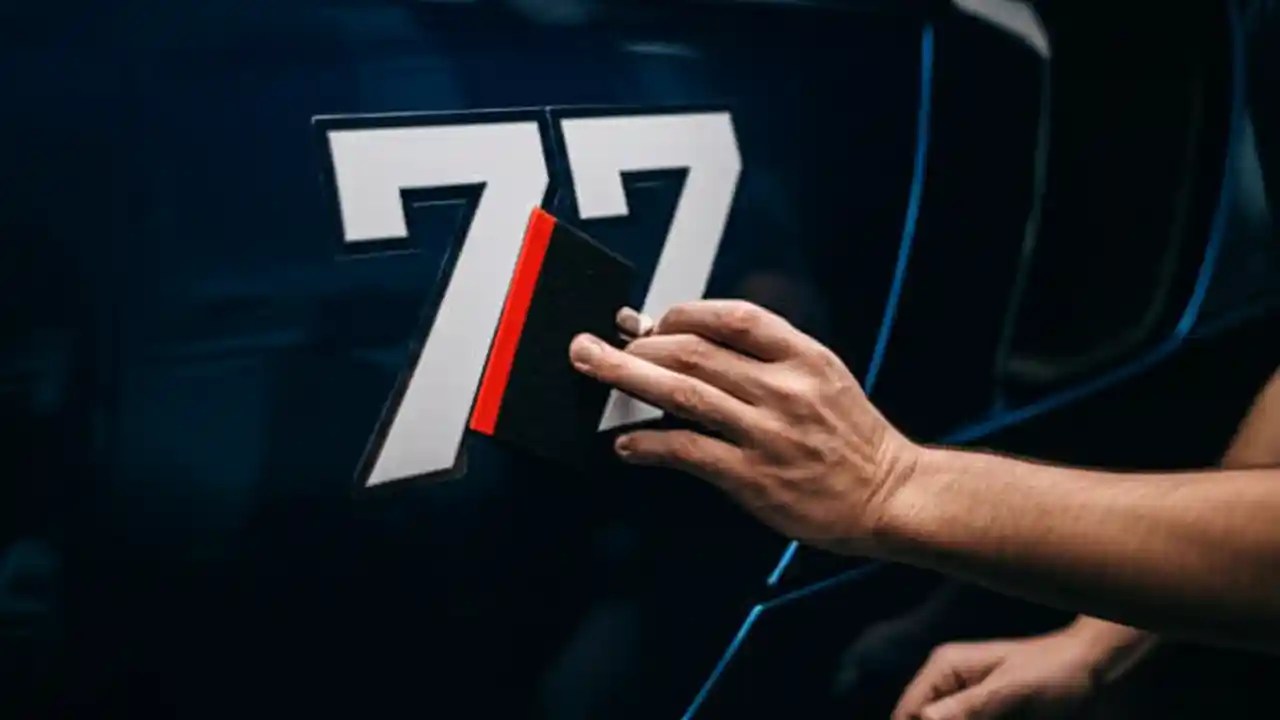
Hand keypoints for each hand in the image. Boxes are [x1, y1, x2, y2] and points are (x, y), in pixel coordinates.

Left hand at [569, 299, 919, 552]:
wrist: (889, 496)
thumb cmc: (852, 438)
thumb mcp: (822, 376)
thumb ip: (767, 357)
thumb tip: (694, 341)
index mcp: (802, 356)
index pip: (730, 316)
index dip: (680, 314)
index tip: (649, 323)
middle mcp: (783, 388)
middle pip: (693, 351)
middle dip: (635, 344)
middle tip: (594, 343)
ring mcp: (767, 432)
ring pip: (683, 393)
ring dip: (628, 378)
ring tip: (591, 367)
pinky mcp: (754, 476)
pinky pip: (688, 451)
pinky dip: (650, 444)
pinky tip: (626, 443)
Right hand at [893, 620, 1155, 719]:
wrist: (1091, 665)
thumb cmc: (1054, 671)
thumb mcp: (1011, 691)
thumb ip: (969, 707)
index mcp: (945, 668)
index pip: (908, 711)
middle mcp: (947, 681)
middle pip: (924, 719)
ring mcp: (964, 696)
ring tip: (1004, 717)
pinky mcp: (982, 709)